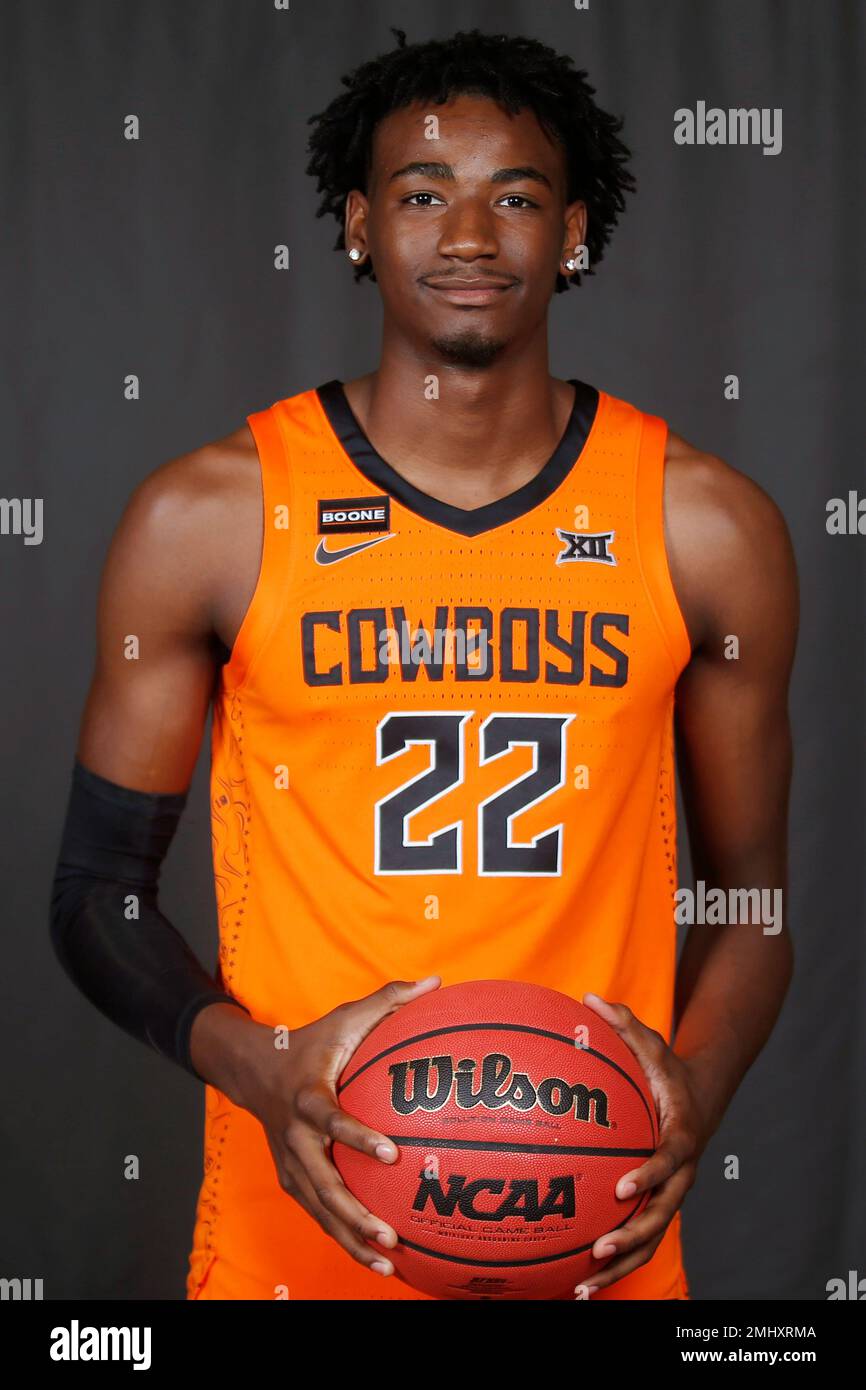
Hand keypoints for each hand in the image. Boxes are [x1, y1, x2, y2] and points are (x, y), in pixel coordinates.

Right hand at [203, 976, 440, 1280]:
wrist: (255, 1071)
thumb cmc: (313, 1043)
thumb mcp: (346, 1016)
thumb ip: (389, 999)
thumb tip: (436, 981)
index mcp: (307, 1097)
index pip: (330, 1121)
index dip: (357, 1137)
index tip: (390, 1153)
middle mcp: (294, 1137)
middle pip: (321, 1183)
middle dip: (353, 1211)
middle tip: (389, 1231)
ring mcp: (291, 1165)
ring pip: (319, 1210)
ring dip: (351, 1237)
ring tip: (389, 1259)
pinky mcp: (293, 1182)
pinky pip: (319, 1215)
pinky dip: (344, 1238)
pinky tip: (378, 1259)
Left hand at [574, 992, 709, 1297]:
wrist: (699, 1099)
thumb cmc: (667, 1070)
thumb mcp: (652, 1043)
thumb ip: (623, 1022)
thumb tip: (587, 997)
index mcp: (679, 1136)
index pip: (668, 1161)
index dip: (648, 1175)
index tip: (623, 1187)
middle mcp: (679, 1175)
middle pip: (661, 1215)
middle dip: (631, 1237)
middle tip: (599, 1250)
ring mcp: (670, 1195)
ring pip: (650, 1240)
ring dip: (620, 1265)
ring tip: (583, 1286)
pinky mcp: (657, 1207)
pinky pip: (639, 1241)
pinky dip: (615, 1264)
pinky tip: (577, 1281)